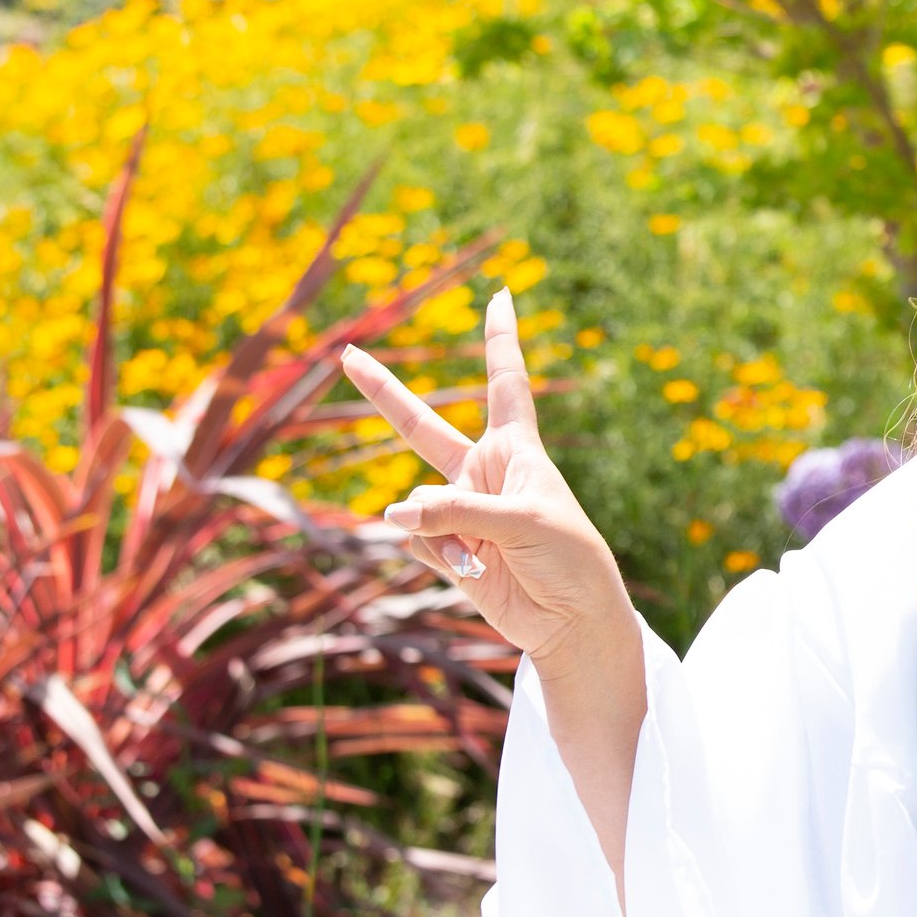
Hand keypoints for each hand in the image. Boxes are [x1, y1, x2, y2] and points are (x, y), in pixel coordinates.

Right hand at [339, 287, 636, 675]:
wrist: (569, 620)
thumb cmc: (568, 558)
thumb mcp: (523, 521)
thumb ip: (457, 511)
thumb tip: (394, 515)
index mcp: (517, 448)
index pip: (506, 382)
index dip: (501, 339)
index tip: (501, 296)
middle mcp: (483, 472)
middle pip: (422, 426)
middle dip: (383, 393)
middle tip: (347, 354)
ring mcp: (459, 510)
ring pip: (416, 505)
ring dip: (443, 530)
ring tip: (487, 554)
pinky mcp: (445, 547)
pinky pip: (416, 540)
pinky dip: (439, 555)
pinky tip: (473, 570)